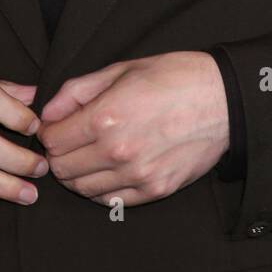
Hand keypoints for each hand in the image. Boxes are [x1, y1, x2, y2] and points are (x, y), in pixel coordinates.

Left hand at [35, 51, 229, 207]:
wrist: (223, 99)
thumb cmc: (174, 77)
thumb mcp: (121, 69)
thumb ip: (77, 91)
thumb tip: (47, 113)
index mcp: (105, 117)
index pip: (53, 141)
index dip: (48, 132)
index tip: (56, 126)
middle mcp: (118, 151)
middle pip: (62, 169)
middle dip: (59, 154)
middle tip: (70, 141)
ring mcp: (138, 174)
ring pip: (83, 189)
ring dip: (78, 174)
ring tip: (90, 155)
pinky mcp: (156, 189)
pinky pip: (111, 201)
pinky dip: (101, 188)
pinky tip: (110, 169)